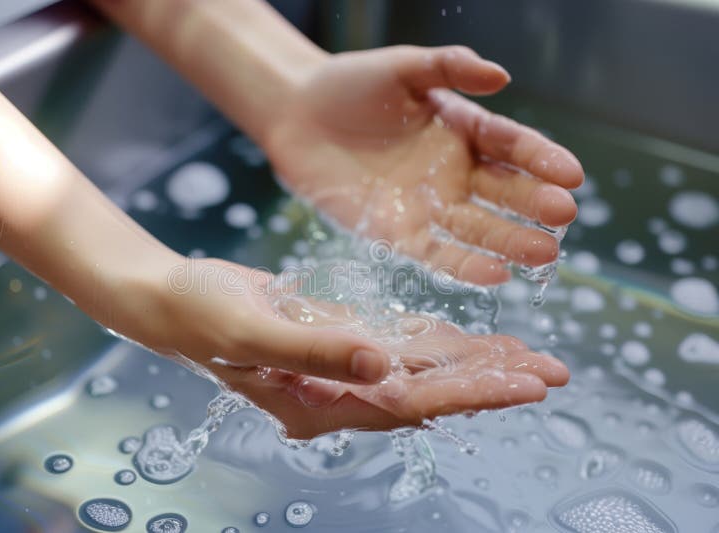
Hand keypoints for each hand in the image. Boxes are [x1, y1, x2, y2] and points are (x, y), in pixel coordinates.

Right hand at [133, 258, 567, 438]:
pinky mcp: (340, 340)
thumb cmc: (202, 317)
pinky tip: (472, 336)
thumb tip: (385, 366)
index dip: (471, 394)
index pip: (411, 405)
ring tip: (528, 356)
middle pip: (428, 392)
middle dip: (489, 382)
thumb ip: (318, 352)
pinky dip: (437, 341)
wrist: (174, 300)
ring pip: (419, 370)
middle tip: (552, 373)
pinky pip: (398, 344)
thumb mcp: (253, 334)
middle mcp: (338, 394)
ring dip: (472, 362)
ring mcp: (341, 369)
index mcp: (320, 404)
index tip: (527, 385)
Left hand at [264, 45, 583, 284]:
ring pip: (477, 228)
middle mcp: (453, 173)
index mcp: (463, 131)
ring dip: (509, 241)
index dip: (541, 159)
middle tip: (563, 215)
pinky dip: (464, 266)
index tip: (572, 174)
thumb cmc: (351, 85)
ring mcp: (428, 206)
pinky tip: (495, 274)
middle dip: (533, 204)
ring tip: (545, 253)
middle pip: (503, 192)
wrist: (297, 116)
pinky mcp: (396, 234)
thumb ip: (449, 67)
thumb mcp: (403, 67)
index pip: (511, 145)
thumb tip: (501, 76)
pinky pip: (435, 253)